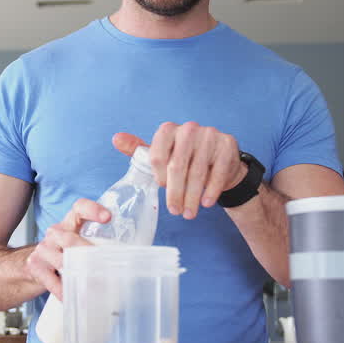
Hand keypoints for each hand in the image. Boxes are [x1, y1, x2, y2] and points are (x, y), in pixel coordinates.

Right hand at [24, 197, 110, 298]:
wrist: (35, 266)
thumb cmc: (67, 255)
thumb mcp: (81, 244)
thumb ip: (99, 247)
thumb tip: (129, 261)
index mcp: (71, 222)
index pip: (80, 208)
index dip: (92, 210)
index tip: (108, 218)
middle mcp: (55, 232)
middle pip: (70, 239)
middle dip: (88, 254)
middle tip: (104, 266)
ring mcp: (43, 248)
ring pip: (63, 261)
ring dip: (78, 275)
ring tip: (94, 286)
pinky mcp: (35, 265)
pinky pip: (53, 280)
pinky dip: (65, 290)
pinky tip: (74, 297)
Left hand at [113, 124, 247, 219]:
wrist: (220, 161)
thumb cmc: (186, 159)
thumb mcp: (162, 154)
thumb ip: (139, 149)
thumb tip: (116, 139)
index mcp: (169, 130)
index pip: (156, 155)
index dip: (158, 176)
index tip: (162, 188)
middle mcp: (189, 129)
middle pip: (176, 166)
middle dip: (175, 193)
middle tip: (175, 211)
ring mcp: (210, 135)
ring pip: (196, 173)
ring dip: (192, 197)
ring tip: (189, 213)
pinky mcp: (227, 145)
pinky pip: (217, 173)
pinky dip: (211, 191)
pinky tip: (206, 203)